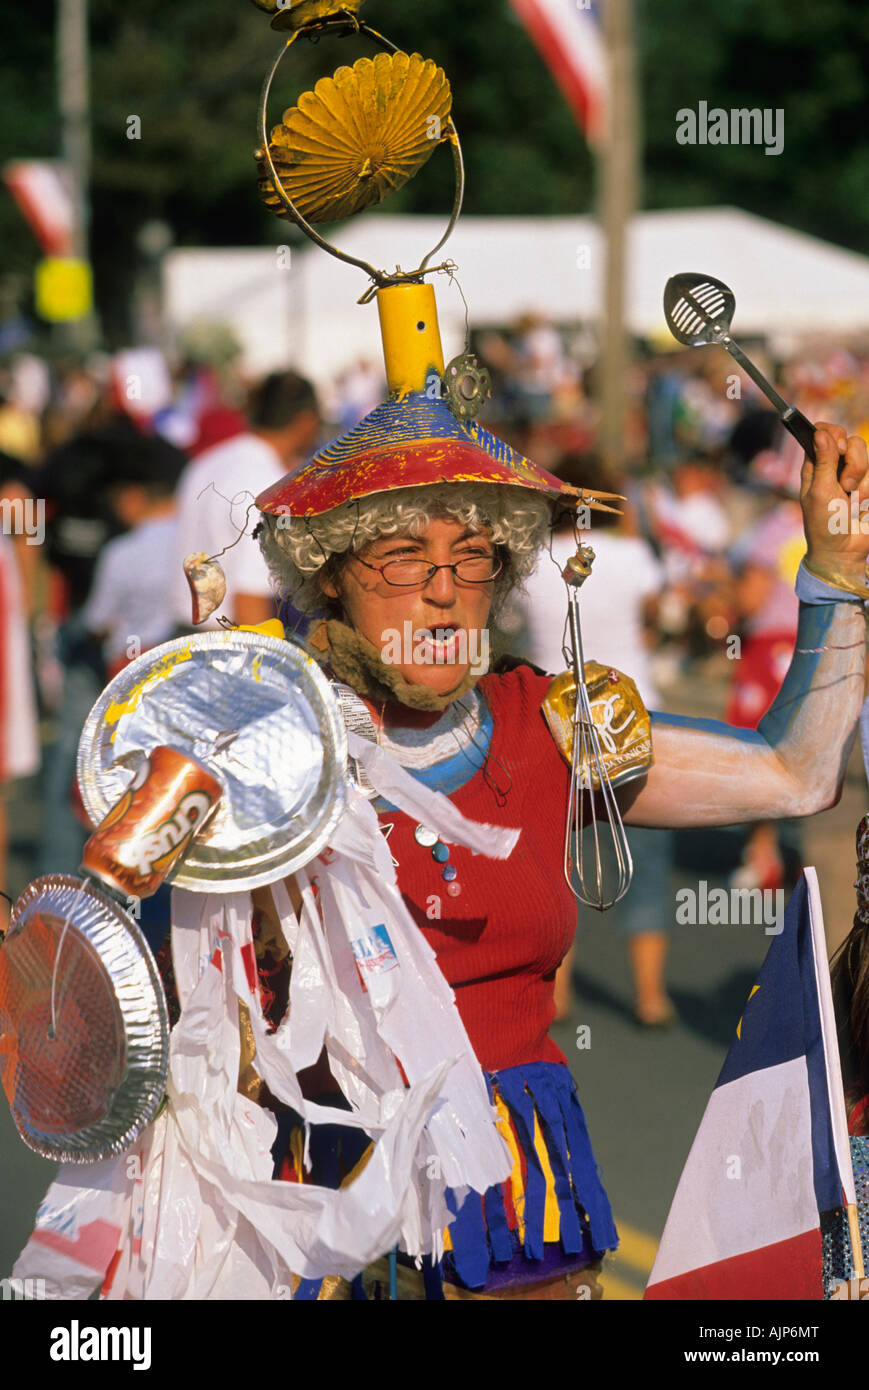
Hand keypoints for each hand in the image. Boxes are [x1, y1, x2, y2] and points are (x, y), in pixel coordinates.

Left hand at [800, 421, 868, 590]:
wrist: (845, 551)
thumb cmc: (824, 524)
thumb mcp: (820, 492)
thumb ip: (823, 461)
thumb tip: (820, 432)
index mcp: (815, 465)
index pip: (824, 432)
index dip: (833, 433)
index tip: (838, 447)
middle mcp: (835, 466)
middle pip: (851, 442)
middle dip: (853, 463)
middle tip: (845, 485)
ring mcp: (854, 476)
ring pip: (866, 458)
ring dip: (862, 482)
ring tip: (852, 500)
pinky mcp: (868, 486)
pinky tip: (862, 506)